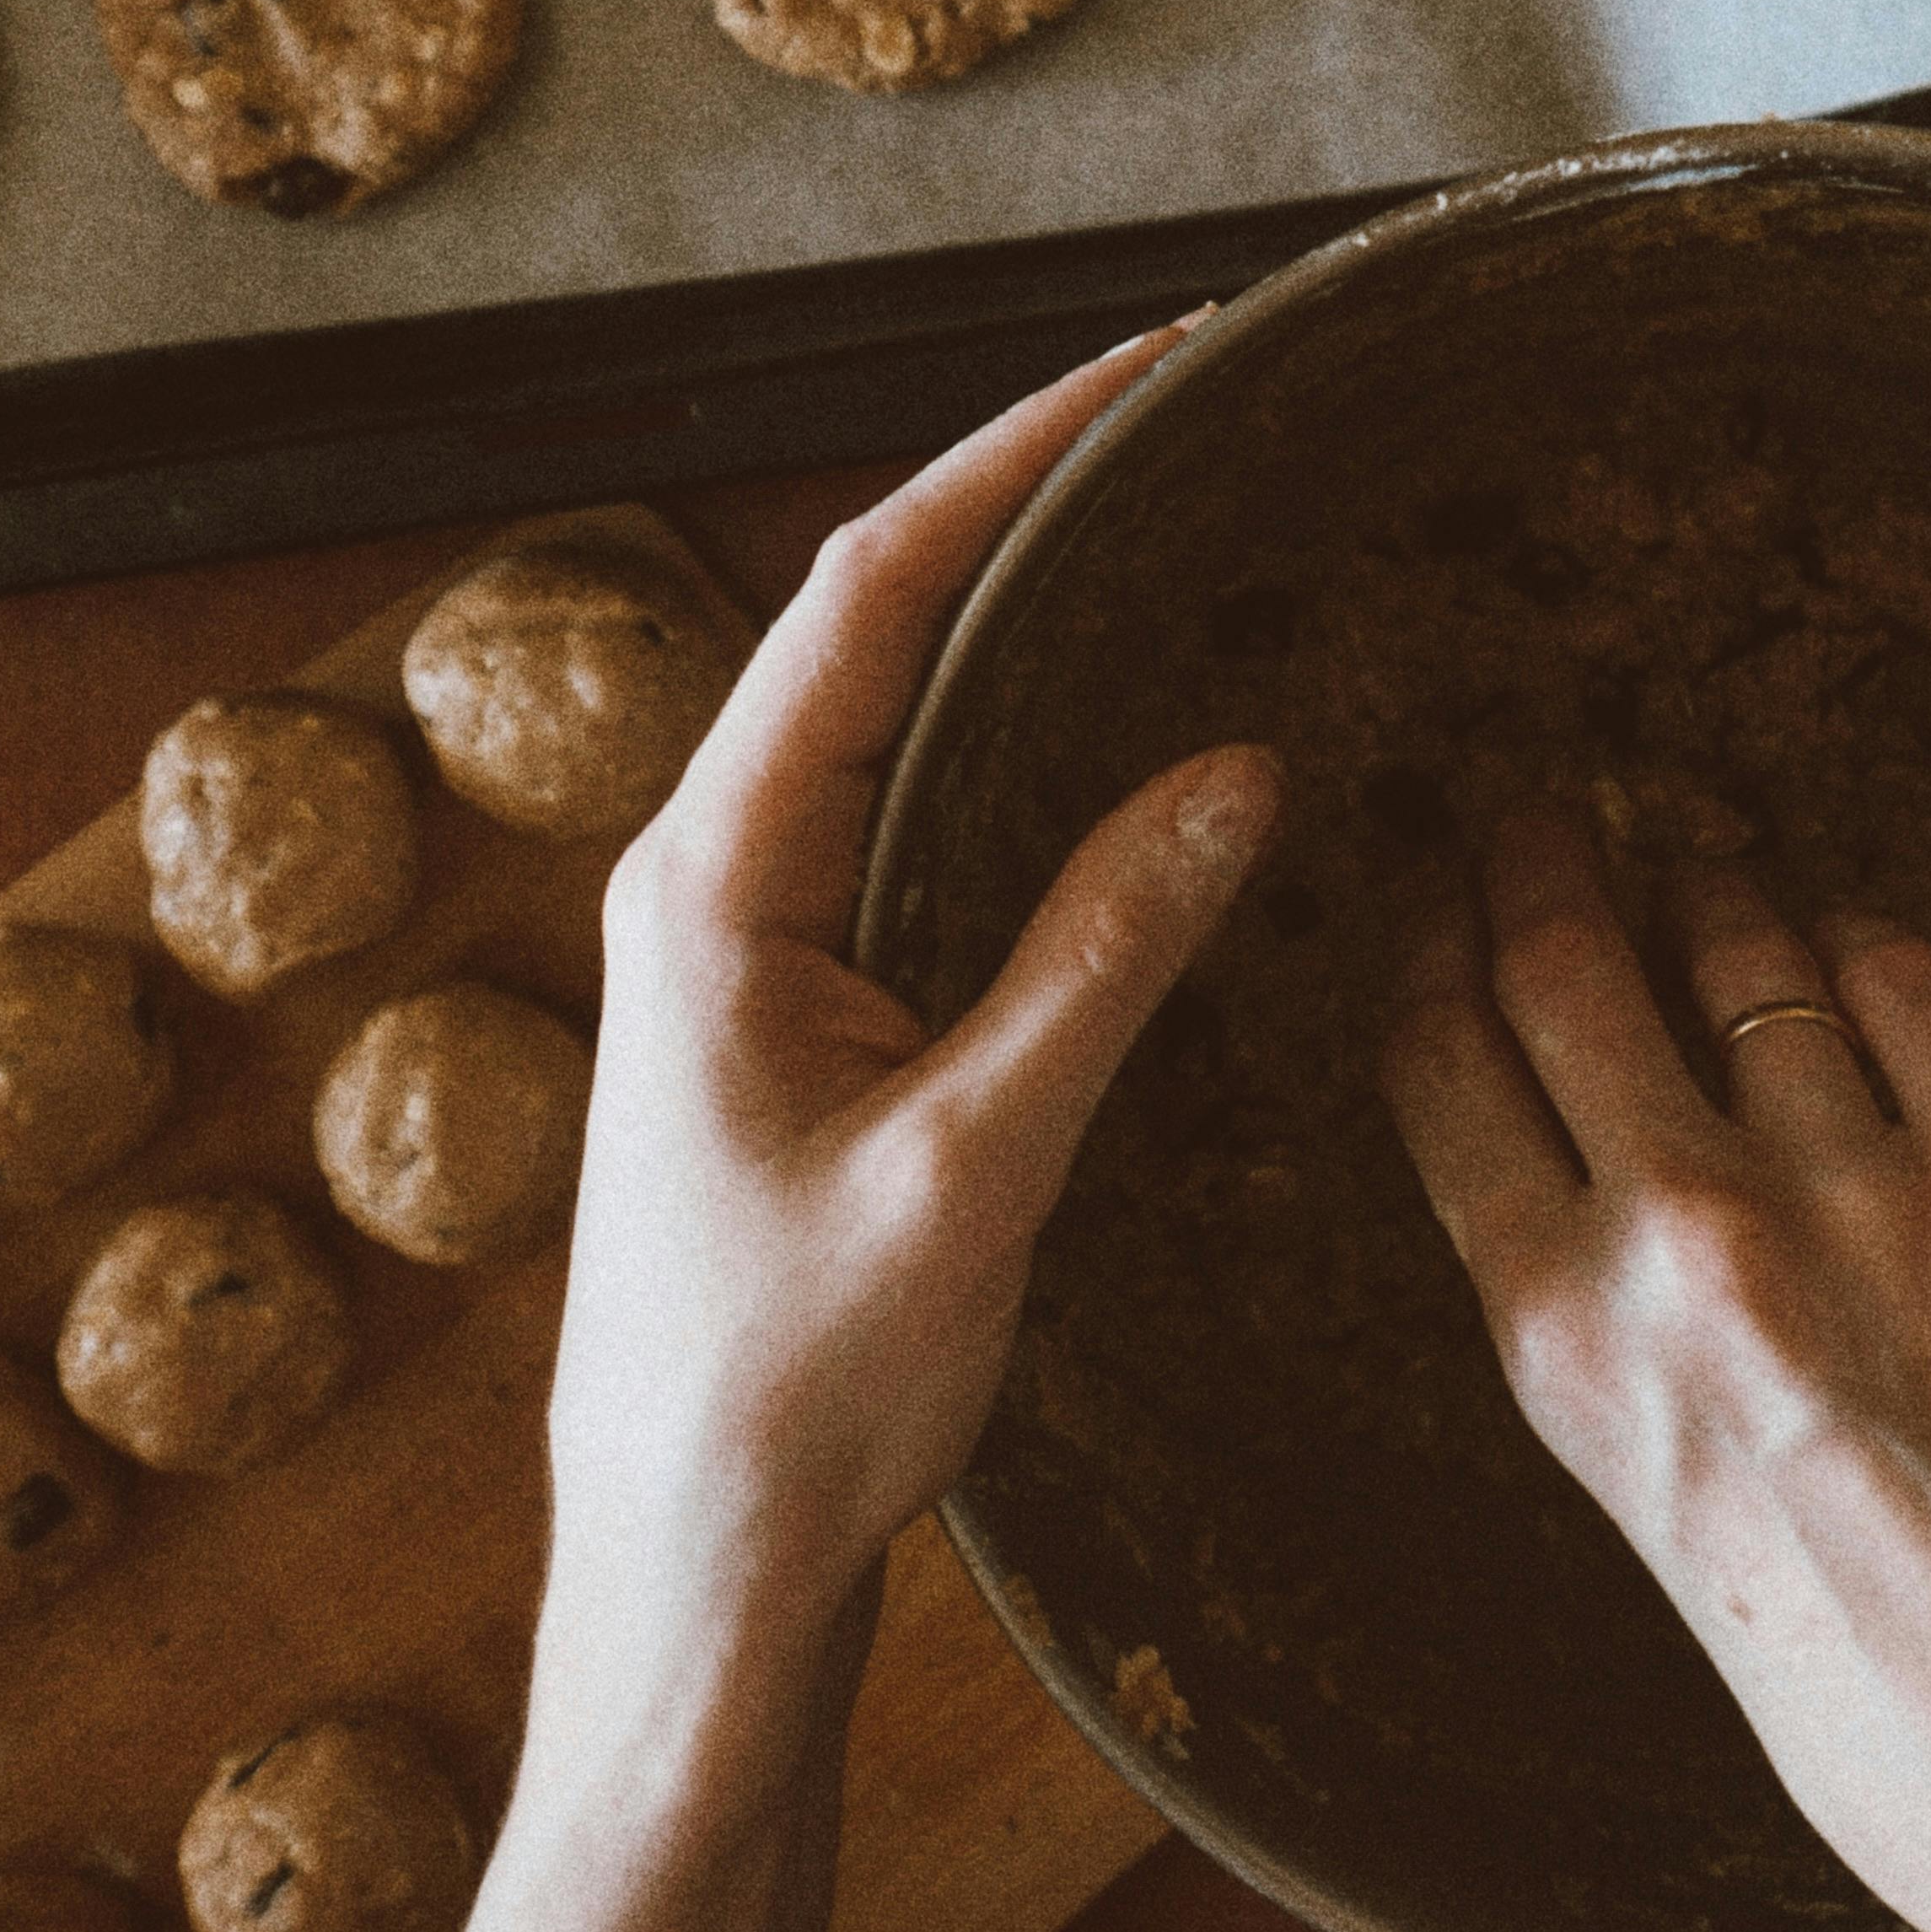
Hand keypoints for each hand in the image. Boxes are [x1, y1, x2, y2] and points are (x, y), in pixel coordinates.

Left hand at [536, 324, 1280, 1787]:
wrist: (692, 1565)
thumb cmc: (796, 1389)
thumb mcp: (979, 1163)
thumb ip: (1105, 953)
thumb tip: (1237, 770)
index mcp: (718, 880)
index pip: (870, 597)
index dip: (1007, 461)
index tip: (1144, 367)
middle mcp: (708, 876)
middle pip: (871, 621)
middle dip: (1021, 498)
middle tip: (1181, 408)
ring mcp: (738, 936)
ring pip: (884, 710)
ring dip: (1013, 608)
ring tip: (1160, 518)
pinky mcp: (784, 1000)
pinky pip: (899, 810)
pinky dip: (1004, 734)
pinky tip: (1103, 727)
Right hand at [1376, 816, 1930, 1931]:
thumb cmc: (1906, 1732)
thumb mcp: (1680, 1553)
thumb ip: (1633, 1377)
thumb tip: (1625, 1252)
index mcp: (1570, 1352)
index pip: (1443, 1076)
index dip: (1430, 963)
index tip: (1434, 911)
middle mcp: (1689, 1244)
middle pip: (1564, 967)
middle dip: (1541, 863)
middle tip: (1543, 810)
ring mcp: (1861, 1191)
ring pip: (1742, 956)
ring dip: (1710, 888)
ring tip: (1701, 852)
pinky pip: (1911, 987)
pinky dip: (1868, 946)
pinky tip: (1857, 939)